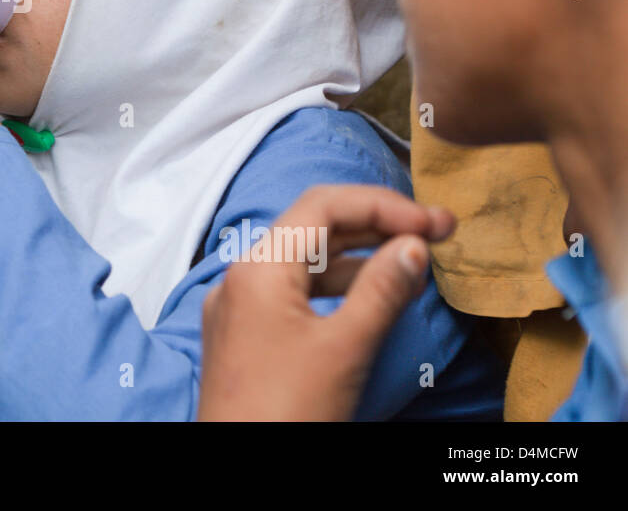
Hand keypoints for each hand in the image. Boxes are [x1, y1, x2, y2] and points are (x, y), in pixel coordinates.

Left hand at [198, 184, 455, 420]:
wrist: (239, 470)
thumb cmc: (286, 412)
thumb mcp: (345, 348)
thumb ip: (382, 290)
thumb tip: (415, 245)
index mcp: (257, 267)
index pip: (323, 205)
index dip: (384, 205)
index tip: (437, 223)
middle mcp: (240, 276)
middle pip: (313, 226)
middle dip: (376, 224)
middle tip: (437, 233)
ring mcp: (239, 305)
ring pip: (303, 259)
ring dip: (359, 254)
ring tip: (413, 261)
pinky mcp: (245, 333)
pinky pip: (292, 290)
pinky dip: (335, 284)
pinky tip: (372, 293)